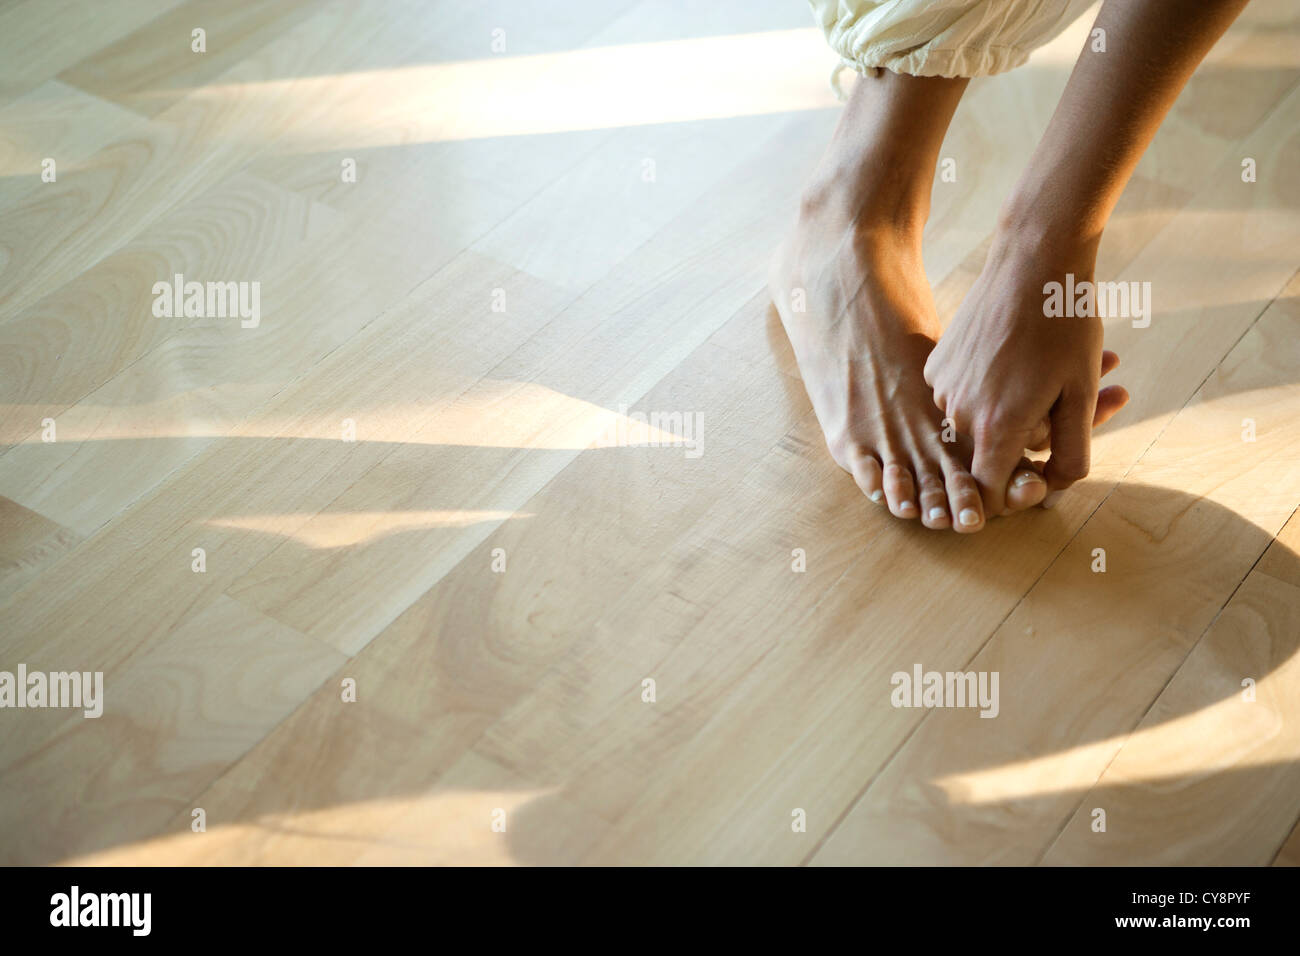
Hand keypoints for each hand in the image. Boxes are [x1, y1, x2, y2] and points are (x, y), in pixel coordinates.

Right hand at [923, 236, 1128, 514]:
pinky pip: (963, 394)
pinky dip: (990, 386)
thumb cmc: (1066, 326)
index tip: (1041, 475)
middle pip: (989, 452)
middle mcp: (958, 413)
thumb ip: (1072, 453)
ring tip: (1062, 369)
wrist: (1033, 260)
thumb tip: (1056, 491)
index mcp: (996, 428)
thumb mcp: (1081, 394)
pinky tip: (1021, 352)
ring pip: (977, 421)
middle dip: (1032, 436)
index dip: (1015, 491)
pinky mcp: (937, 363)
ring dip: (1016, 408)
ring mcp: (942, 386)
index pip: (989, 490)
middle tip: (1084, 395)